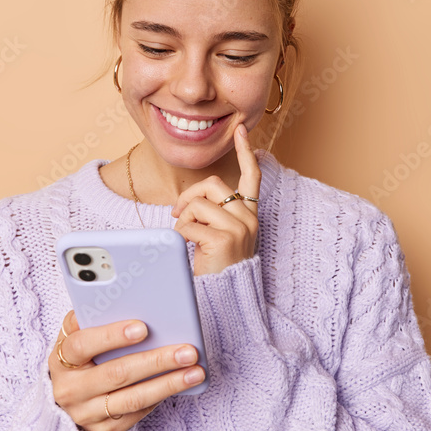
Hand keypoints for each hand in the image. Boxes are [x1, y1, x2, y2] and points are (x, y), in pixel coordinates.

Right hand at [49, 310, 205, 430]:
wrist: (64, 401)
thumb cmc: (79, 358)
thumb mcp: (75, 337)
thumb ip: (90, 318)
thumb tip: (122, 298)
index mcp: (62, 360)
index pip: (83, 345)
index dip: (111, 336)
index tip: (143, 327)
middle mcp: (71, 390)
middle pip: (117, 374)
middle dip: (156, 361)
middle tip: (187, 350)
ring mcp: (87, 414)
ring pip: (133, 399)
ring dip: (168, 383)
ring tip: (195, 371)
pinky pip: (138, 414)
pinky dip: (161, 396)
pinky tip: (181, 384)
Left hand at [171, 123, 260, 275]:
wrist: (225, 300)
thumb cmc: (217, 269)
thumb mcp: (221, 236)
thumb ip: (214, 214)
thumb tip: (191, 198)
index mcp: (250, 215)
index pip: (252, 176)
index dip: (245, 151)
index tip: (239, 130)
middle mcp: (249, 219)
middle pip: (212, 184)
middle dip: (188, 196)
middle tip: (178, 213)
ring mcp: (239, 228)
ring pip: (199, 202)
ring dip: (184, 219)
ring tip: (186, 238)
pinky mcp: (224, 239)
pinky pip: (190, 223)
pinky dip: (182, 234)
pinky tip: (189, 249)